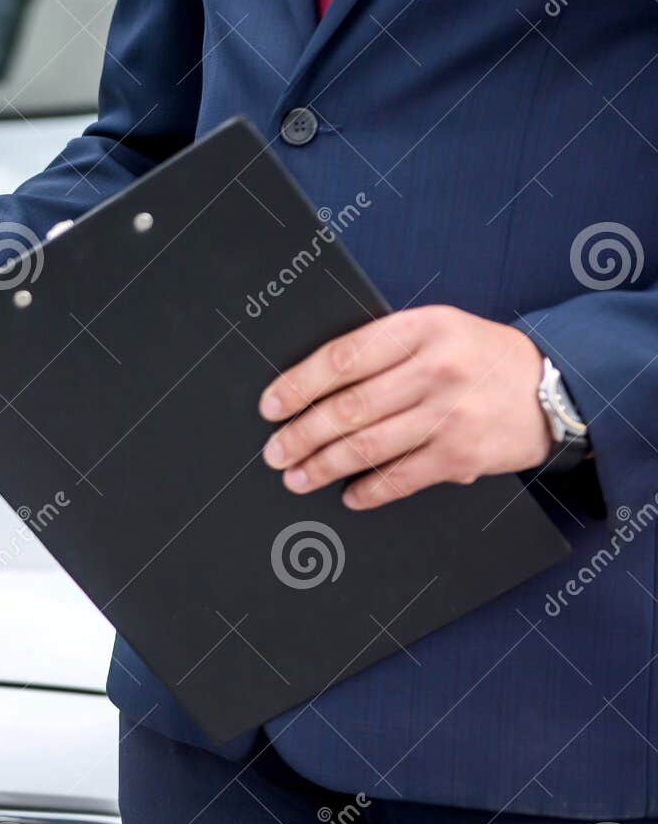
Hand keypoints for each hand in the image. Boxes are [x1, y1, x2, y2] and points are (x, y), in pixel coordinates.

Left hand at [259, 305, 551, 509]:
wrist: (553, 386)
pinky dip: (368, 490)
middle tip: (274, 451)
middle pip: (349, 407)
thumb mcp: (434, 329)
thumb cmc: (475, 356)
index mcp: (420, 328)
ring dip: (323, 466)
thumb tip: (310, 386)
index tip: (270, 406)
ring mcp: (449, 413)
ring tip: (296, 477)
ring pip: (368, 445)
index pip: (342, 357)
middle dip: (301, 434)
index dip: (298, 384)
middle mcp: (434, 369)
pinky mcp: (462, 454)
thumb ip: (382, 350)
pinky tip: (348, 495)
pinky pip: (401, 478)